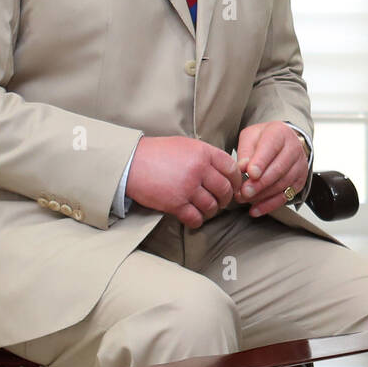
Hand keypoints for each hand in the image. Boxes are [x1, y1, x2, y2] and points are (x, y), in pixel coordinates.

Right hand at [126, 136, 242, 228]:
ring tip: (207, 210)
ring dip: (212, 211)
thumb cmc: (157, 153)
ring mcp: (188, 187)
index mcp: (204, 152)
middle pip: (225, 189)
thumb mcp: (186, 145)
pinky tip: (194, 218)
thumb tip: (224, 169)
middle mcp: (199, 169)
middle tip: (222, 201)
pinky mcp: (175, 203)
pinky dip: (197, 221)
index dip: (236, 180)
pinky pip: (195, 218)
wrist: (131, 162)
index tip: (234, 186)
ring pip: (212, 206)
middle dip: (226, 198)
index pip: (232, 168)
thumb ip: (206, 155)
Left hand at [235, 122, 309, 217]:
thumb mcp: (251, 137)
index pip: (271, 148)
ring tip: (245, 199)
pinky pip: (286, 196)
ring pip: (283, 184)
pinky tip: (256, 209)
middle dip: (260, 183)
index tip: (250, 174)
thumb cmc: (265, 139)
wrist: (284, 142)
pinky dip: (270, 205)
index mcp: (280, 133)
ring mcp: (299, 166)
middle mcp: (294, 149)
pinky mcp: (299, 181)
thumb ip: (245, 151)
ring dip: (263, 195)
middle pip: (279, 169)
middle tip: (243, 192)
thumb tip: (242, 167)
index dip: (261, 162)